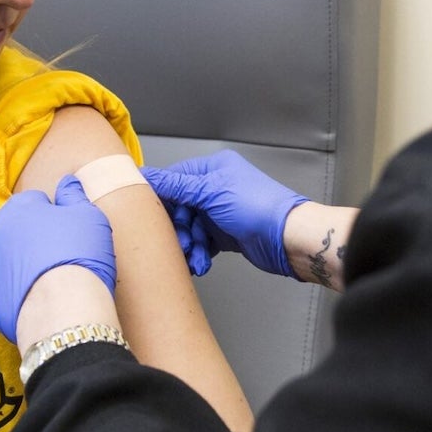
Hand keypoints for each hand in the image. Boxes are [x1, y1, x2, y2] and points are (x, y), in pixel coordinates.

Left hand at [0, 176, 116, 342]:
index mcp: (18, 207)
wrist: (63, 309)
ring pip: (2, 258)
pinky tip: (33, 299)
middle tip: (56, 258)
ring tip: (44, 280)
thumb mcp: (89, 217)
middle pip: (14, 229)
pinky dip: (11, 292)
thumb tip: (67, 182)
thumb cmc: (80, 256)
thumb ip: (74, 196)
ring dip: (18, 264)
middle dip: (31, 239)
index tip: (67, 235)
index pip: (36, 202)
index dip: (54, 217)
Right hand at [141, 150, 308, 278]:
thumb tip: (144, 174)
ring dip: (190, 245)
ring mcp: (221, 212)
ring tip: (195, 257)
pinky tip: (202, 263)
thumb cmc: (257, 208)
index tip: (147, 214)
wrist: (287, 239)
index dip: (161, 198)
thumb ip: (175, 186)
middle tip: (181, 243)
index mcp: (213, 169)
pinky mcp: (226, 234)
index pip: (175, 179)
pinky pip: (203, 243)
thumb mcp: (210, 193)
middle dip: (178, 228)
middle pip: (180, 208)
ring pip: (191, 228)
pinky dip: (200, 253)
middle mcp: (216, 188)